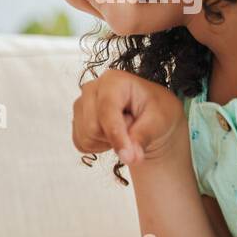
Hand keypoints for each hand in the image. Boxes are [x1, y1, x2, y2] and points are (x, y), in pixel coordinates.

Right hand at [72, 68, 186, 167]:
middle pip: (92, 127)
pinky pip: (82, 144)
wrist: (150, 118)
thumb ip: (144, 136)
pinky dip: (99, 147)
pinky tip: (111, 136)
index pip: (107, 110)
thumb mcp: (159, 120)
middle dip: (115, 137)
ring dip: (108, 142)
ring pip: (86, 137)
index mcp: (113, 81)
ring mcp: (81, 105)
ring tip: (123, 130)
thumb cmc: (157, 111)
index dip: (116, 135)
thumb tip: (130, 156)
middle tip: (133, 129)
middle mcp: (91, 89)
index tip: (128, 156)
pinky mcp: (76, 121)